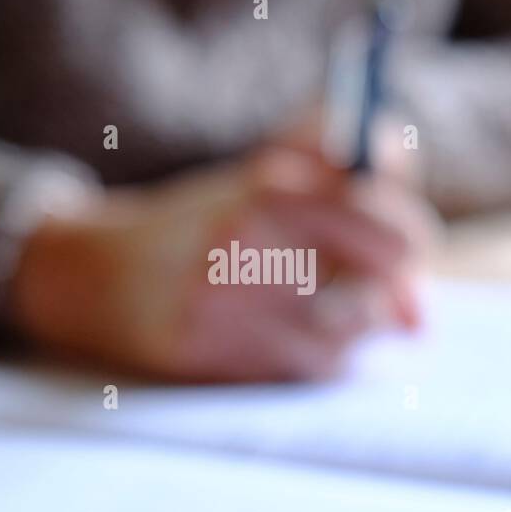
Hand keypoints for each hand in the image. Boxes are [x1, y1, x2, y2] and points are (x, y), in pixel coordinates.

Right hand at [10, 146, 433, 381]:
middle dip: (404, 283)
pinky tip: (310, 342)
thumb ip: (327, 144)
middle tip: (406, 295)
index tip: (411, 244)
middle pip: (384, 270)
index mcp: (268, 189)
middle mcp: (250, 243)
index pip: (380, 211)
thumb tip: (395, 147)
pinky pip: (314, 366)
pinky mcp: (217, 355)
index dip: (411, 228)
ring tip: (348, 315)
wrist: (99, 280)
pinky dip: (328, 356)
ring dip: (366, 324)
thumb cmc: (201, 227)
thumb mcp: (257, 172)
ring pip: (355, 327)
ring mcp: (231, 304)